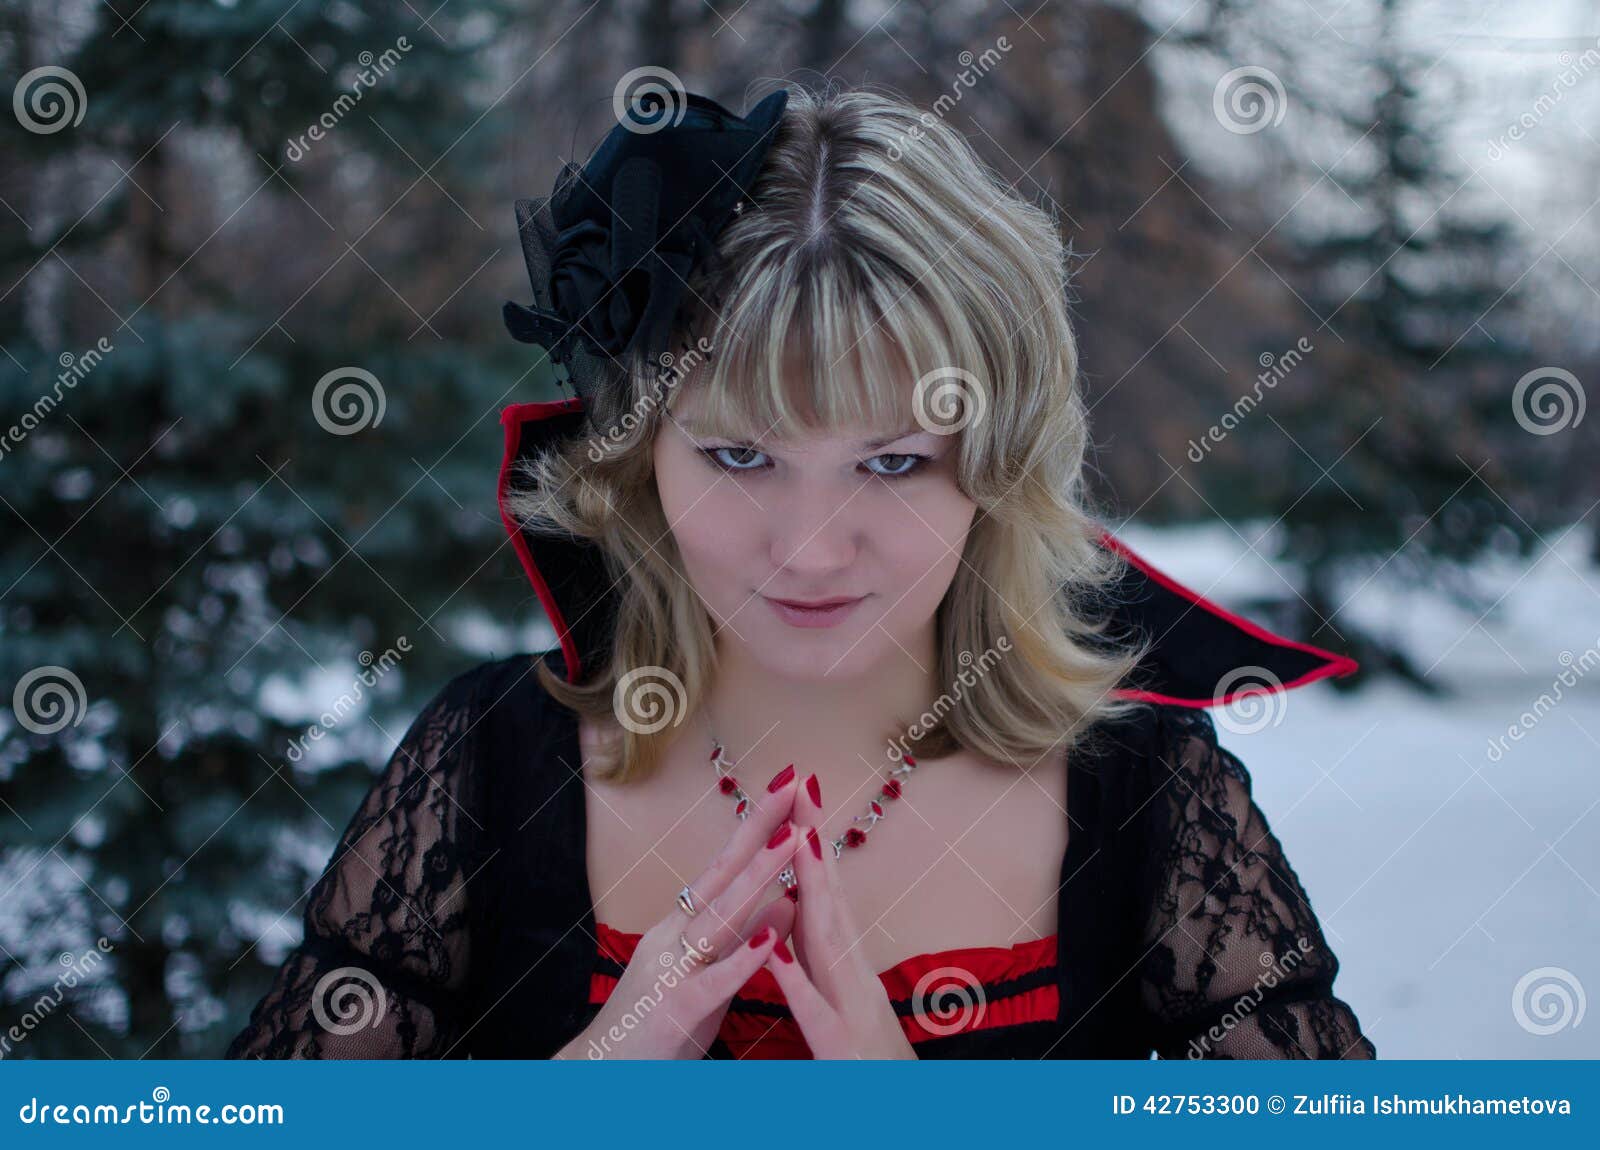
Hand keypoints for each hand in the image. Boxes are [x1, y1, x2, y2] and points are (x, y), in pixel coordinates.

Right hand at [555, 764, 801, 1058]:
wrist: (602, 1075)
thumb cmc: (662, 1022)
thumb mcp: (711, 974)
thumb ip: (745, 937)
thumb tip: (787, 900)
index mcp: (683, 927)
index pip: (725, 867)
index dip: (757, 828)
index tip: (787, 790)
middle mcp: (674, 937)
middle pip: (723, 875)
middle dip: (760, 830)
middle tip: (791, 787)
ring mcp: (671, 970)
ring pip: (719, 916)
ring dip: (757, 878)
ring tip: (791, 842)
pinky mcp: (675, 1010)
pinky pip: (713, 981)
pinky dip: (741, 959)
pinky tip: (769, 937)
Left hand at [761, 771, 917, 1059]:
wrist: (902, 1115)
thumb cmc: (866, 1071)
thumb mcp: (839, 1011)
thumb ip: (817, 969)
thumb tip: (791, 928)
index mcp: (844, 969)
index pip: (821, 896)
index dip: (807, 844)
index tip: (794, 795)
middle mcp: (854, 980)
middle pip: (828, 902)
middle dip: (812, 843)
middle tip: (799, 786)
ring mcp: (852, 1013)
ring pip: (831, 945)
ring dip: (815, 894)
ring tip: (797, 844)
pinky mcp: (843, 1053)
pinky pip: (817, 1016)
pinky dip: (800, 984)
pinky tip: (778, 954)